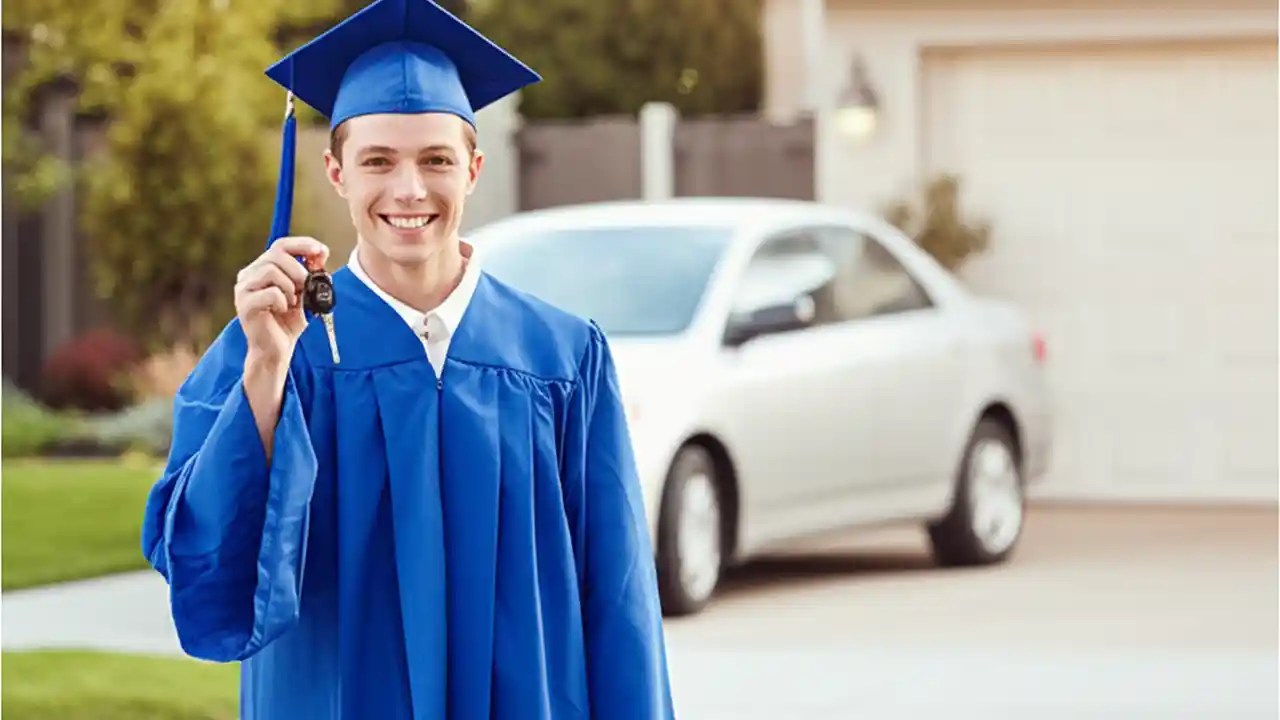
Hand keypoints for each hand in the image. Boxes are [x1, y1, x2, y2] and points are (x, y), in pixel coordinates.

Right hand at [235, 236, 329, 365]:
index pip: (281, 245)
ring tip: (292, 302)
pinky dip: (282, 301)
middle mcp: (248, 275)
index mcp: (261, 268)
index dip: (303, 244)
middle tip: (305, 286)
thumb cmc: (288, 322)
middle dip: (298, 270)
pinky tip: (282, 310)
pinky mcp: (245, 305)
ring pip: (270, 270)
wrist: (276, 350)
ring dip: (290, 287)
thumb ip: (310, 274)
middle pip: (276, 254)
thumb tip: (321, 253)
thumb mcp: (304, 294)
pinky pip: (270, 293)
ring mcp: (243, 289)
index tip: (321, 251)